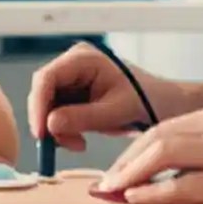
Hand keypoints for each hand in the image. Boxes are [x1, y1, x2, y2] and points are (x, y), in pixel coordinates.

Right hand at [27, 42, 189, 149]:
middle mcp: (74, 64)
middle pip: (43, 92)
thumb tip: (49, 123)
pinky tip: (78, 140)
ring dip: (56, 129)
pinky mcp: (74, 94)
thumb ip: (82, 117)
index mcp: (85, 58)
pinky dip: (63, 130)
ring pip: (46, 106)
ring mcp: (73, 78)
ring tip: (78, 144)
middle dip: (48, 121)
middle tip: (62, 145)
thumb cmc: (147, 100)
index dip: (38, 105)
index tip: (41, 132)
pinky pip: (55, 113)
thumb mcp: (116, 111)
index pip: (48, 78)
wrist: (164, 105)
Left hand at [95, 98, 202, 203]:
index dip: (134, 149)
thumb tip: (171, 174)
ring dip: (131, 174)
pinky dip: (154, 192)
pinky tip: (137, 200)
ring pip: (163, 153)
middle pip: (157, 136)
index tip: (117, 169)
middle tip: (104, 182)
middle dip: (124, 161)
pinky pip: (182, 184)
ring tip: (112, 191)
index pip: (165, 126)